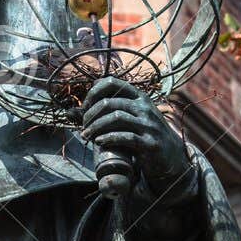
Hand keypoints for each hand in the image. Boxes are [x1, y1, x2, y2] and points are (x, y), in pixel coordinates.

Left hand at [80, 78, 191, 200]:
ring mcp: (148, 124)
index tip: (84, 108)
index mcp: (139, 97)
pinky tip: (99, 142)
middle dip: (90, 115)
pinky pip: (125, 136)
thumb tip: (70, 113)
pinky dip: (108, 138)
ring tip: (86, 136)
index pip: (112, 82)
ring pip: (115, 118)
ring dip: (95, 127)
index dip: (93, 93)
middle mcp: (144, 107)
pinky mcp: (150, 143)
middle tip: (82, 127)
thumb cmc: (144, 137)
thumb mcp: (129, 121)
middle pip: (109, 102)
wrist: (171, 158)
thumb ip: (104, 115)